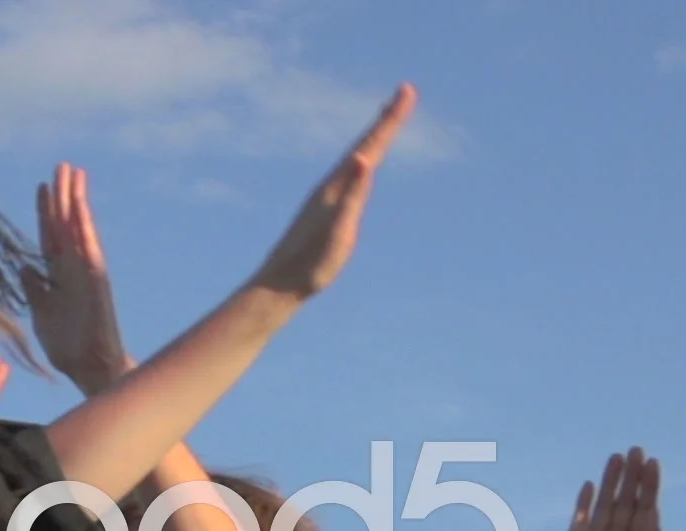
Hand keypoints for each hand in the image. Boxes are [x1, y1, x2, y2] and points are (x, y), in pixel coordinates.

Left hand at [23, 163, 134, 395]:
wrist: (88, 367)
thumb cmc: (67, 345)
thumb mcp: (41, 313)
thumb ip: (35, 290)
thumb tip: (25, 269)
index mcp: (58, 276)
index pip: (50, 236)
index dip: (45, 212)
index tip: (43, 187)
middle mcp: (73, 269)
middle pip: (65, 225)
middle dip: (62, 196)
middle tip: (61, 166)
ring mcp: (86, 272)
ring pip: (79, 229)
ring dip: (75, 201)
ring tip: (73, 172)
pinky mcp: (96, 280)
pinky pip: (89, 247)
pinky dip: (85, 226)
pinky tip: (80, 205)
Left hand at [248, 83, 416, 301]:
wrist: (278, 285)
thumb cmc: (311, 264)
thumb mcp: (338, 231)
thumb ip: (352, 195)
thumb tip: (363, 157)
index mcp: (337, 186)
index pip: (370, 145)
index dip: (391, 118)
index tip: (407, 90)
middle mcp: (330, 185)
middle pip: (363, 144)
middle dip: (386, 119)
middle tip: (404, 93)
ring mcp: (326, 197)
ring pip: (354, 158)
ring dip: (373, 137)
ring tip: (386, 119)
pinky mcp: (324, 210)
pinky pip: (348, 176)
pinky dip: (361, 162)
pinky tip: (360, 164)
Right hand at [550, 447, 663, 530]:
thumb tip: (653, 513)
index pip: (646, 508)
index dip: (650, 485)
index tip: (652, 463)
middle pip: (627, 500)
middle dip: (633, 476)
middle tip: (637, 451)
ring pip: (606, 502)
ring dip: (612, 480)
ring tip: (617, 457)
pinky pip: (581, 516)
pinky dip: (585, 501)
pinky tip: (591, 485)